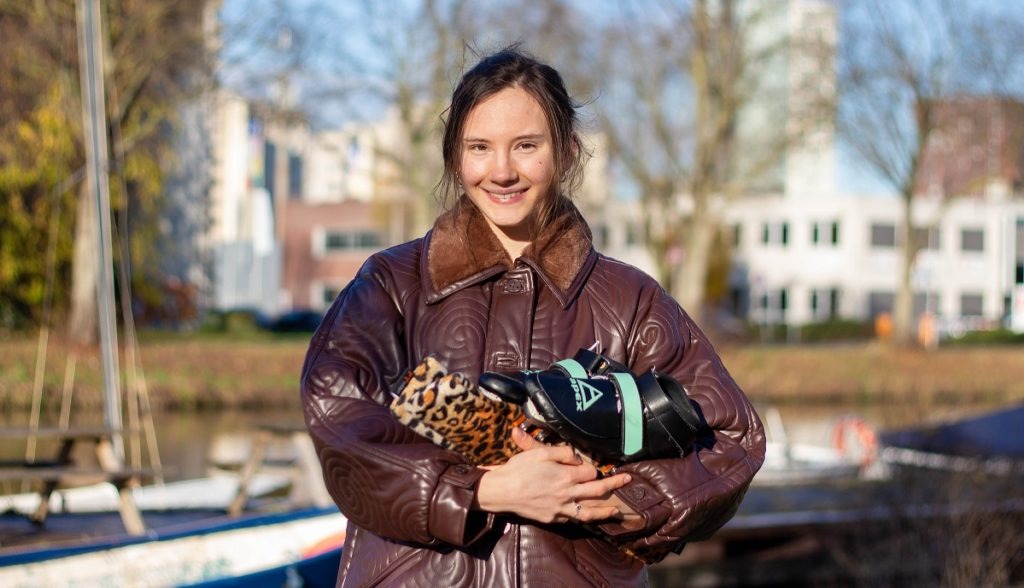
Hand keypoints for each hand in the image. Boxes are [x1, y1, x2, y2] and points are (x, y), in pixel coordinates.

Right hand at [515, 430, 644, 529]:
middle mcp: (567, 494)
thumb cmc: (519, 469)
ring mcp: (560, 509)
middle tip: (627, 480)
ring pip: (589, 512)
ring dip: (605, 511)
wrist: (501, 491)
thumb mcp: (539, 452)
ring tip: (616, 511)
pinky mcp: (552, 518)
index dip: (592, 468)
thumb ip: (562, 453)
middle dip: (614, 484)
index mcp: (565, 476)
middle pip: (597, 491)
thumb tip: (576, 457)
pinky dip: (583, 518)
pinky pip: (572, 518)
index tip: (589, 466)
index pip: (589, 472)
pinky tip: (588, 516)